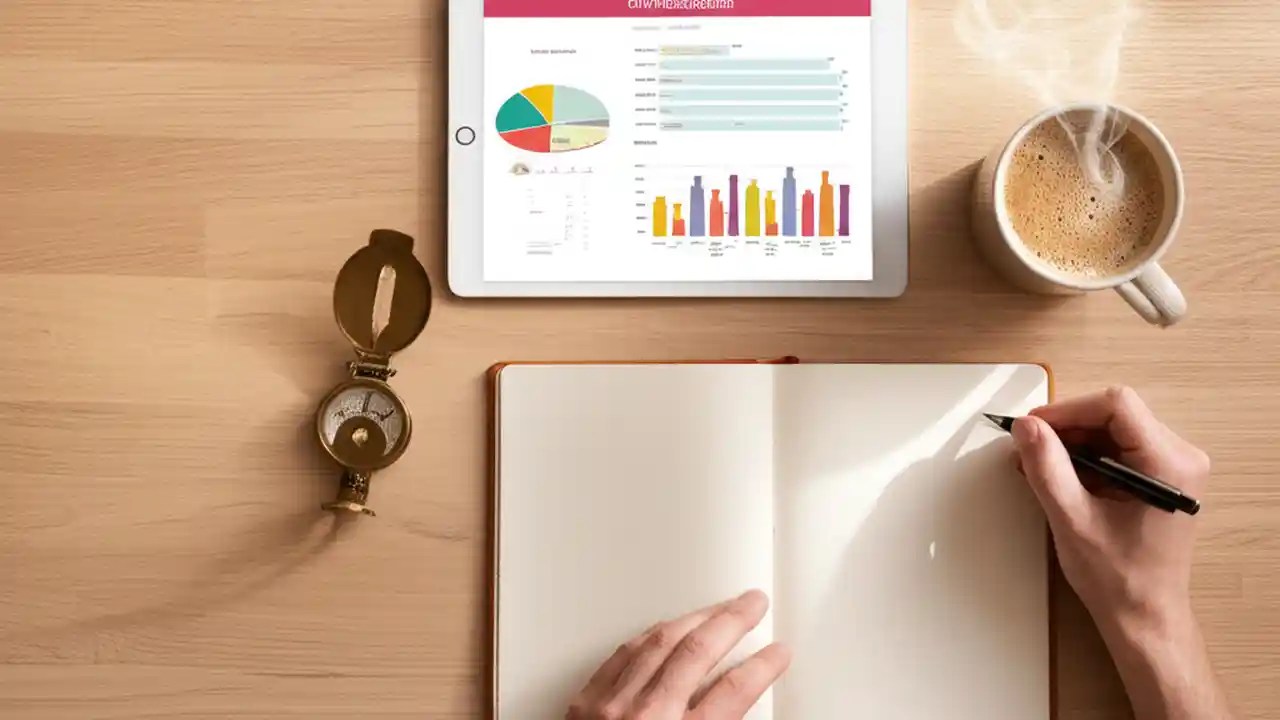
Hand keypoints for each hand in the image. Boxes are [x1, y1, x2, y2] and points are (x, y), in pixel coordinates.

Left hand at [566, 590, 790, 719]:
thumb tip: (736, 706)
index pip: (734, 692)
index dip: (762, 666)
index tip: (778, 652)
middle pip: (699, 651)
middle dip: (733, 620)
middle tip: (754, 605)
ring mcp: (610, 707)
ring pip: (659, 641)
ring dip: (695, 617)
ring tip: (718, 607)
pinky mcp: (583, 703)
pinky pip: (622, 654)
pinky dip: (651, 635)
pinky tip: (666, 627)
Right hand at [1010, 386, 1209, 635]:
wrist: (1144, 616)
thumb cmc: (1115, 577)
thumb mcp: (1072, 520)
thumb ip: (1047, 468)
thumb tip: (1024, 426)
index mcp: (1169, 464)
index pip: (1116, 406)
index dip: (1067, 410)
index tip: (1030, 429)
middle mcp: (1181, 456)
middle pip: (1114, 414)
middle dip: (1066, 427)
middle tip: (1028, 449)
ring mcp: (1173, 466)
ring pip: (1112, 428)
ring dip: (1072, 441)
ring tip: (1037, 465)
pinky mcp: (1161, 476)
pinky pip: (1117, 446)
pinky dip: (1085, 455)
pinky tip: (1059, 475)